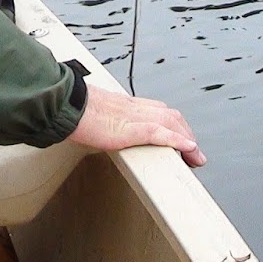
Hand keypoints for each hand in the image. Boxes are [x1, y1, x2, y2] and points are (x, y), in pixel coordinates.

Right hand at [64, 85, 206, 167]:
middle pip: (171, 116)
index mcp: (127, 104)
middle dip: (186, 133)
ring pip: (171, 123)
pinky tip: (189, 148)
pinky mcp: (131, 128)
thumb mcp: (94, 114)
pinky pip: (161, 133)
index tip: (181, 138)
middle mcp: (135, 107)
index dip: (174, 124)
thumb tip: (97, 129)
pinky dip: (178, 140)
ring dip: (188, 140)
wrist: (66, 105)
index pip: (159, 111)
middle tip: (195, 153)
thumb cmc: (74, 109)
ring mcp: (135, 117)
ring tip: (196, 157)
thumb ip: (103, 121)